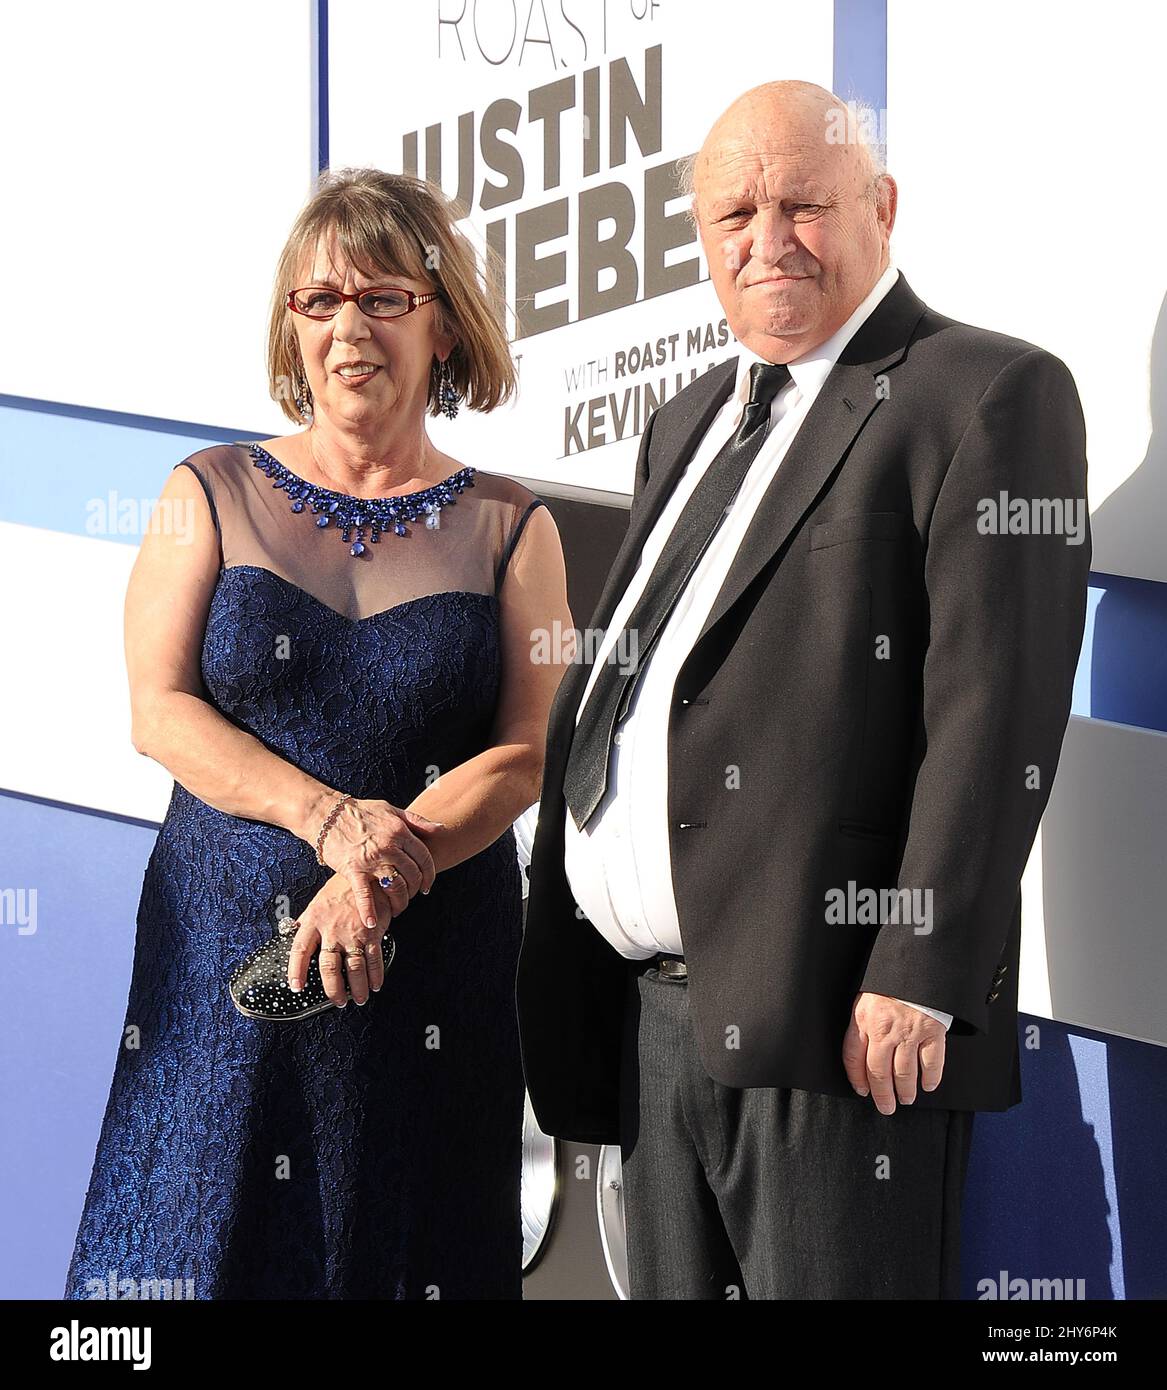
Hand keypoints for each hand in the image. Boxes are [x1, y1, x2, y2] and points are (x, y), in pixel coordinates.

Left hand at [286, 872, 390, 1006]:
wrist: (369, 875)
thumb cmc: (342, 889)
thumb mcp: (318, 903)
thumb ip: (307, 921)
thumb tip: (292, 932)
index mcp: (314, 921)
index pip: (300, 949)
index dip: (296, 970)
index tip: (296, 987)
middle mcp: (332, 930)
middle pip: (328, 967)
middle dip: (333, 989)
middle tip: (337, 1001)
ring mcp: (353, 933)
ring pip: (353, 968)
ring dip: (357, 988)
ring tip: (359, 999)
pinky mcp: (373, 932)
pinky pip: (373, 959)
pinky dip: (375, 975)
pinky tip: (375, 984)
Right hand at [317, 796, 442, 928]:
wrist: (327, 815)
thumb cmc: (360, 812)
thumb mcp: (392, 810)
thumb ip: (417, 820)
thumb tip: (441, 828)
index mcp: (399, 831)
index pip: (423, 857)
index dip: (429, 874)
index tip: (427, 884)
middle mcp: (388, 846)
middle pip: (412, 874)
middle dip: (415, 889)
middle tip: (412, 896)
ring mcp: (371, 859)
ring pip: (395, 886)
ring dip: (399, 901)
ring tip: (398, 908)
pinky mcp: (353, 870)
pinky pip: (364, 894)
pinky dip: (368, 910)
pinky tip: (372, 923)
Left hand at [842, 992, 947, 1113]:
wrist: (918, 962)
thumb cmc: (890, 981)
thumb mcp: (865, 996)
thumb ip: (861, 1021)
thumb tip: (859, 1051)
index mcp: (863, 1019)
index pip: (853, 1058)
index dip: (856, 1079)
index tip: (862, 1091)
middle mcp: (884, 1029)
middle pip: (878, 1072)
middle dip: (882, 1095)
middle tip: (886, 1107)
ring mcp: (909, 1032)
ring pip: (904, 1073)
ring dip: (905, 1091)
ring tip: (906, 1098)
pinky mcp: (932, 1032)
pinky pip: (932, 1063)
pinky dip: (930, 1079)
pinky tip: (928, 1085)